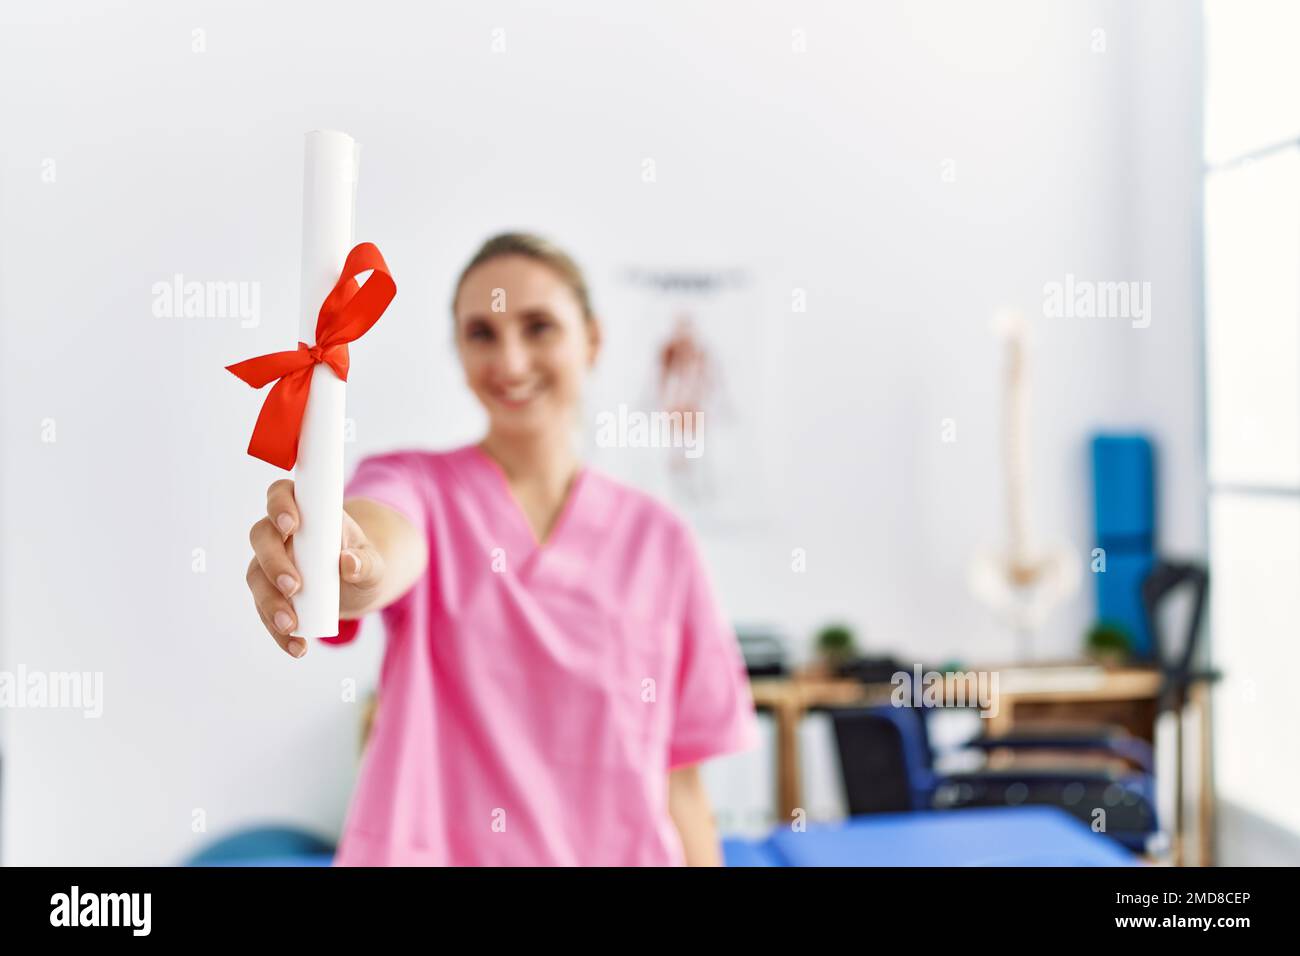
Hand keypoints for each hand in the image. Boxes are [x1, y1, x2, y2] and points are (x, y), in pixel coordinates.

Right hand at [245, 479, 386, 657]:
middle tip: (294, 585)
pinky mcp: (268, 593)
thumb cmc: (362, 563)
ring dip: (270, 602)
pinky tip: (297, 647)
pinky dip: (277, 630)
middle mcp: (281, 534)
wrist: (357, 587)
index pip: (281, 494)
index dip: (280, 505)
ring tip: (293, 625)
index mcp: (306, 512)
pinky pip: (263, 609)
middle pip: (262, 537)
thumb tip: (348, 564)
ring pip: (256, 576)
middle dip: (273, 562)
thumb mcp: (373, 563)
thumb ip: (366, 563)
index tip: (291, 525)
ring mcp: (270, 563)